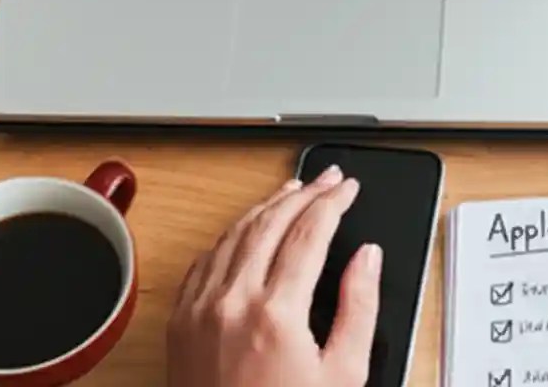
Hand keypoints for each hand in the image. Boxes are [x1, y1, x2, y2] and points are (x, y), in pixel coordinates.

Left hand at [168, 166, 382, 386]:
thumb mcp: (344, 373)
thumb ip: (360, 306)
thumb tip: (366, 257)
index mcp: (277, 312)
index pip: (309, 232)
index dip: (333, 202)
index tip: (347, 188)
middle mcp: (231, 302)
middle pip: (270, 221)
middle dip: (303, 193)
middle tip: (327, 180)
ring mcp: (200, 309)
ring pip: (234, 233)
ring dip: (266, 205)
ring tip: (291, 191)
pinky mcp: (180, 322)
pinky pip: (206, 259)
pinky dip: (231, 234)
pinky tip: (247, 230)